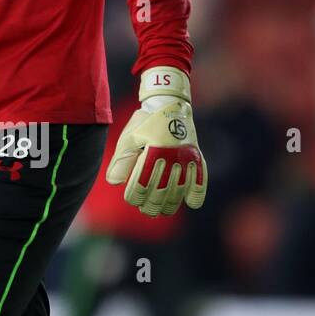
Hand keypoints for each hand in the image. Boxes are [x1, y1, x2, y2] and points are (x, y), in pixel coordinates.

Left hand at [105, 65, 207, 216]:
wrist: (169, 104)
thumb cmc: (144, 123)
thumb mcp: (129, 138)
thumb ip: (121, 160)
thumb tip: (113, 183)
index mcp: (153, 151)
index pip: (143, 183)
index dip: (135, 195)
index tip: (132, 200)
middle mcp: (172, 156)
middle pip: (161, 190)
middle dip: (152, 204)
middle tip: (146, 211)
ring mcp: (186, 157)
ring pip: (179, 188)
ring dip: (171, 203)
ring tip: (163, 212)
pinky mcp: (195, 156)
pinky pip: (200, 178)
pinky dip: (197, 192)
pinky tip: (192, 204)